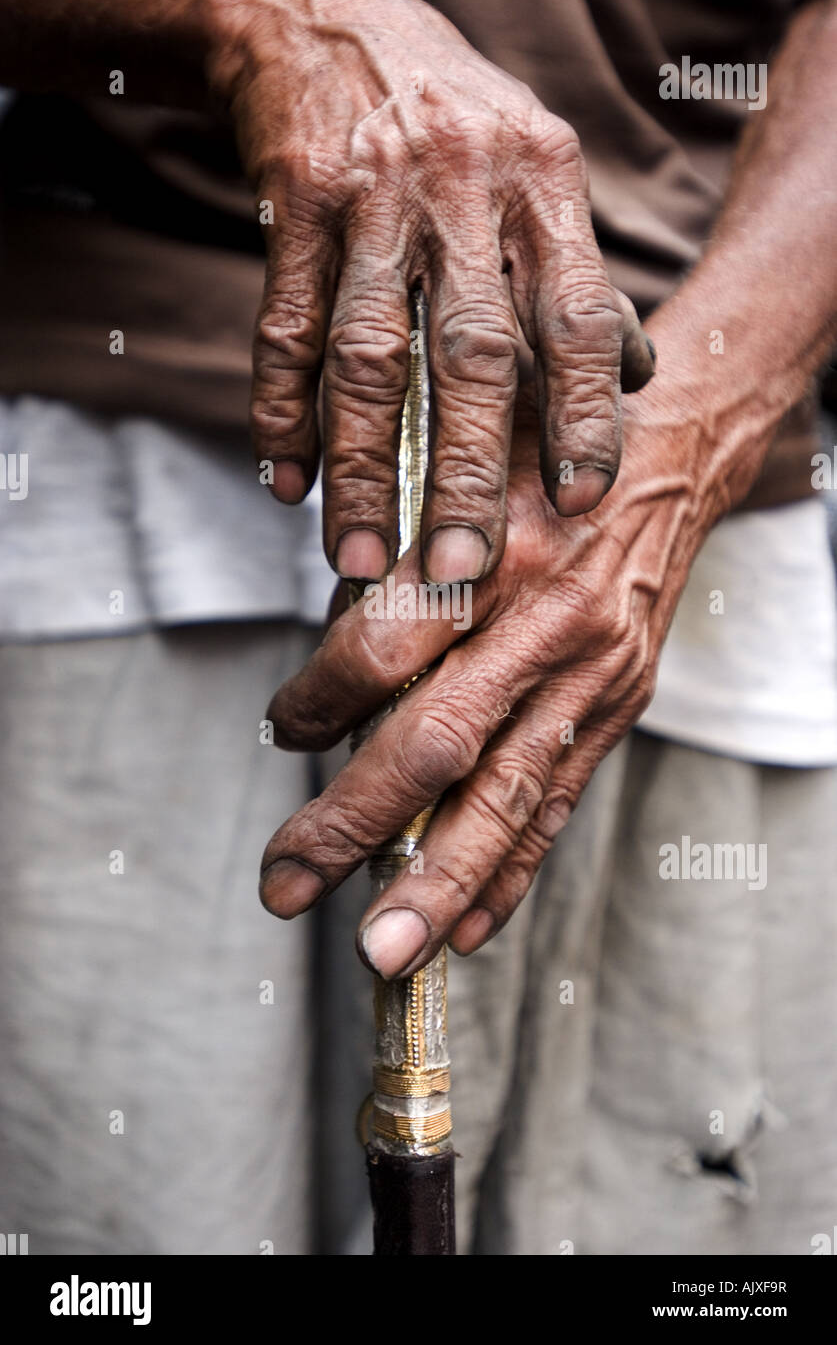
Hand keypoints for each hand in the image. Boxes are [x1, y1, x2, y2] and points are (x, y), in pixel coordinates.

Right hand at [212, 0, 654, 581]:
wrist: (325, 22)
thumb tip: (634, 373)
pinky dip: (281, 415)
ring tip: (360, 558)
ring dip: (362, 468)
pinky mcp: (292, 206)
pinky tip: (287, 484)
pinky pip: (282, 330)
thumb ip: (577, 273)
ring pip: (366, 356)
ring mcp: (370, 195)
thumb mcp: (538, 170)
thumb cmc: (453, 119)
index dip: (583, 414)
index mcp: (542, 181)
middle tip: (462, 566)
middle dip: (468, 471)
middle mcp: (461, 186)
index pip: (574, 315)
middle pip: (468, 351)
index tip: (580, 502)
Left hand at [257, 377, 718, 978]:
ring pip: (507, 796)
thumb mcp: (455, 485)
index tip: (283, 726)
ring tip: (383, 951)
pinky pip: (559, 803)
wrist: (665, 463)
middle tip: (287, 885)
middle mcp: (548, 618)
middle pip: (439, 741)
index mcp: (491, 545)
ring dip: (437, 883)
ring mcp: (593, 674)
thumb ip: (395, 578)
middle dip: (355, 823)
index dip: (319, 698)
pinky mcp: (619, 709)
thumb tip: (329, 688)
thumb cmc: (536, 464)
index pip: (383, 644)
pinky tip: (465, 929)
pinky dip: (510, 872)